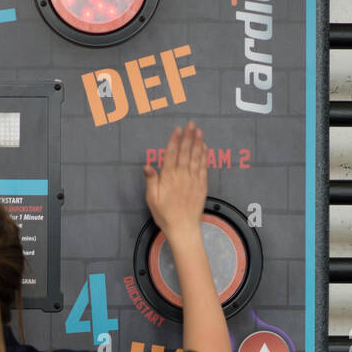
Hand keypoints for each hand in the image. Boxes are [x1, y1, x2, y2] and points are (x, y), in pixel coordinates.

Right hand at [143, 121, 206, 237]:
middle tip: (191, 124)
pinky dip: (204, 156)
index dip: (174, 141)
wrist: (183, 228)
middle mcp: (182, 176)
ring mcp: (193, 180)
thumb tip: (147, 166)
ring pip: (195, 157)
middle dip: (188, 137)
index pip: (171, 155)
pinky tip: (204, 147)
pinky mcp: (201, 185)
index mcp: (168, 178)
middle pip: (185, 152)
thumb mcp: (152, 199)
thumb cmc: (165, 215)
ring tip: (198, 131)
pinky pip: (203, 167)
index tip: (177, 129)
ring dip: (197, 143)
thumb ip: (151, 181)